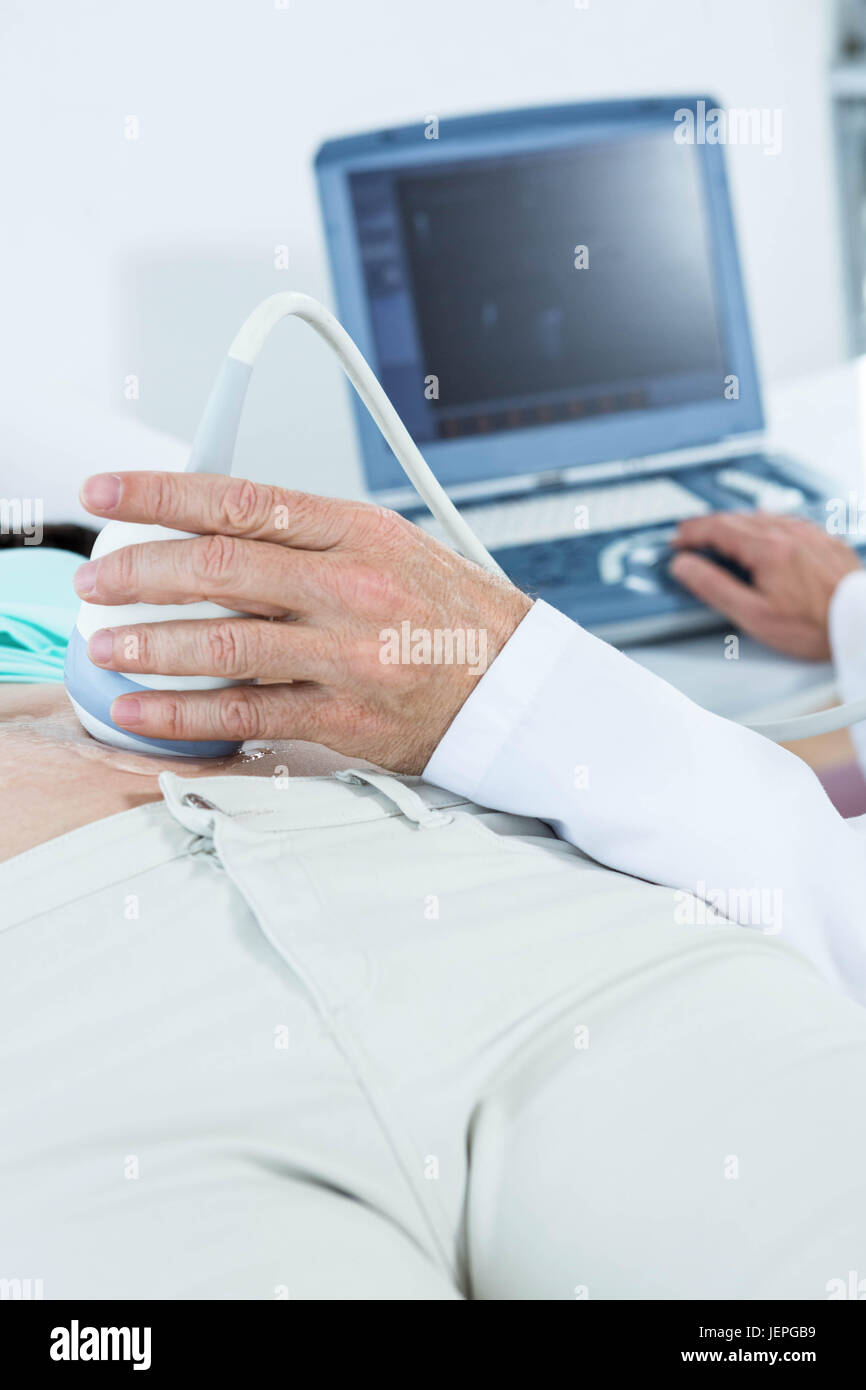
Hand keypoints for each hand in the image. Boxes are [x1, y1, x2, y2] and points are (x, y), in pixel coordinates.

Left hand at [75, 472, 531, 771]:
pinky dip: (183, 713)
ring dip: (148, 643)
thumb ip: (306, 535)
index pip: (242, 499)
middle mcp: (350, 586)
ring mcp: (347, 654)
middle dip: (138, 571)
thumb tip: (211, 526)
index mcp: (358, 530)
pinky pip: (246, 713)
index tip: (105, 492)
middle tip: (94, 580)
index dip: (160, 492)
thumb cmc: (448, 611)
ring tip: (104, 645)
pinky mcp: (343, 715)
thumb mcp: (388, 544)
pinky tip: (141, 710)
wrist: (515, 683)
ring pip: (224, 641)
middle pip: (220, 567)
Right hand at [670, 512, 861, 659]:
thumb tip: (684, 566)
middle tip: (690, 535)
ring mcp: (809, 533)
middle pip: (738, 518)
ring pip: (762, 516)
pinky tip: (762, 534)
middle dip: (708, 525)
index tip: (677, 539)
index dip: (692, 533)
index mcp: (768, 548)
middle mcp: (789, 533)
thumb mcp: (753, 615)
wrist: (860, 623)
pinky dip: (763, 524)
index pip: (718, 528)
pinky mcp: (824, 540)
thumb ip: (713, 587)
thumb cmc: (814, 626)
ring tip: (719, 534)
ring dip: (734, 523)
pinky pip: (786, 521)